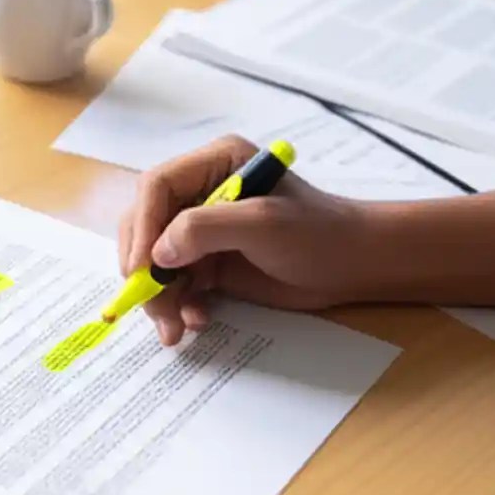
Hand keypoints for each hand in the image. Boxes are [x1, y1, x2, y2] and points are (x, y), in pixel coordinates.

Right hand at [118, 135, 373, 344]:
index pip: (156, 188)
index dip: (142, 226)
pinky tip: (195, 321)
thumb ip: (204, 229)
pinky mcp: (208, 262)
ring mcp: (202, 230)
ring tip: (173, 329)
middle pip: (147, 226)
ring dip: (159, 296)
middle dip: (144, 269)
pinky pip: (176, 284)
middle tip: (149, 305)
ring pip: (156, 261)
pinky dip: (178, 306)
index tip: (140, 268)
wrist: (354, 266)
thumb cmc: (318, 234)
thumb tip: (157, 254)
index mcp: (213, 164)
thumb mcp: (262, 224)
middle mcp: (200, 192)